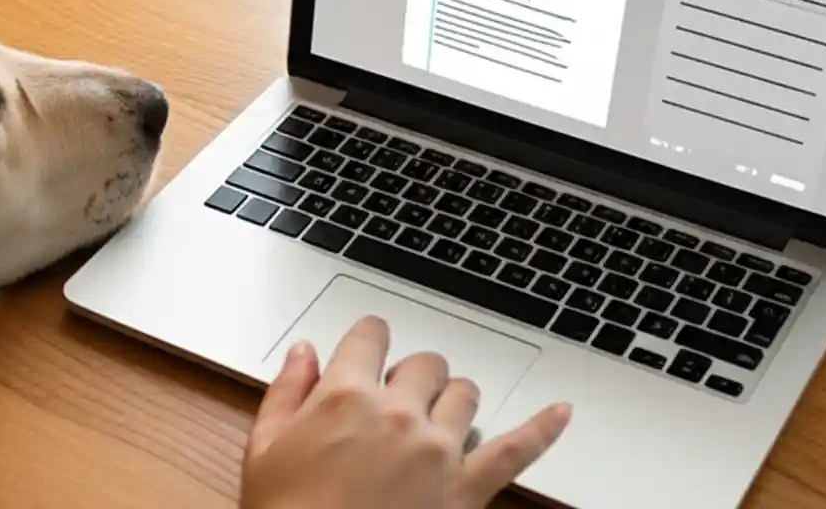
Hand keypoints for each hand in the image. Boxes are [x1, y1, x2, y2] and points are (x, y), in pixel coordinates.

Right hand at [240, 316, 570, 508]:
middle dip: (411, 374)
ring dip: (452, 399)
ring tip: (438, 416)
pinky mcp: (466, 489)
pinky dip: (543, 429)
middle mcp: (397, 413)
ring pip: (465, 393)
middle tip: (396, 397)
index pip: (370, 336)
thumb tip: (304, 352)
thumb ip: (287, 391)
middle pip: (424, 363)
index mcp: (345, 395)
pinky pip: (516, 450)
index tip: (369, 348)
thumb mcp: (264, 448)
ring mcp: (438, 450)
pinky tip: (561, 412)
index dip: (368, 341)